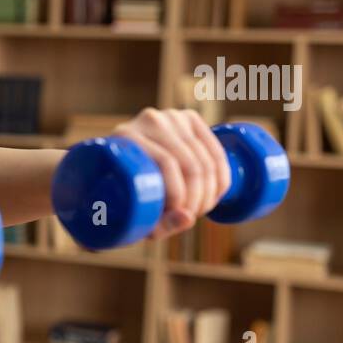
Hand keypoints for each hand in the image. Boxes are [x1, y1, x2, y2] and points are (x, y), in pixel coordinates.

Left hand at [109, 107, 231, 238]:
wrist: (120, 170)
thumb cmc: (123, 198)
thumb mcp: (132, 218)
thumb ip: (158, 225)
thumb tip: (188, 217)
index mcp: (126, 136)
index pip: (166, 163)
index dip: (180, 195)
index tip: (179, 214)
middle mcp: (150, 120)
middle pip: (190, 163)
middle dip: (198, 197)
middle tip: (192, 215)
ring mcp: (172, 117)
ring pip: (206, 160)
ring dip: (210, 192)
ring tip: (200, 210)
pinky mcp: (191, 120)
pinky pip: (216, 152)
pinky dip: (222, 177)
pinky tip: (215, 194)